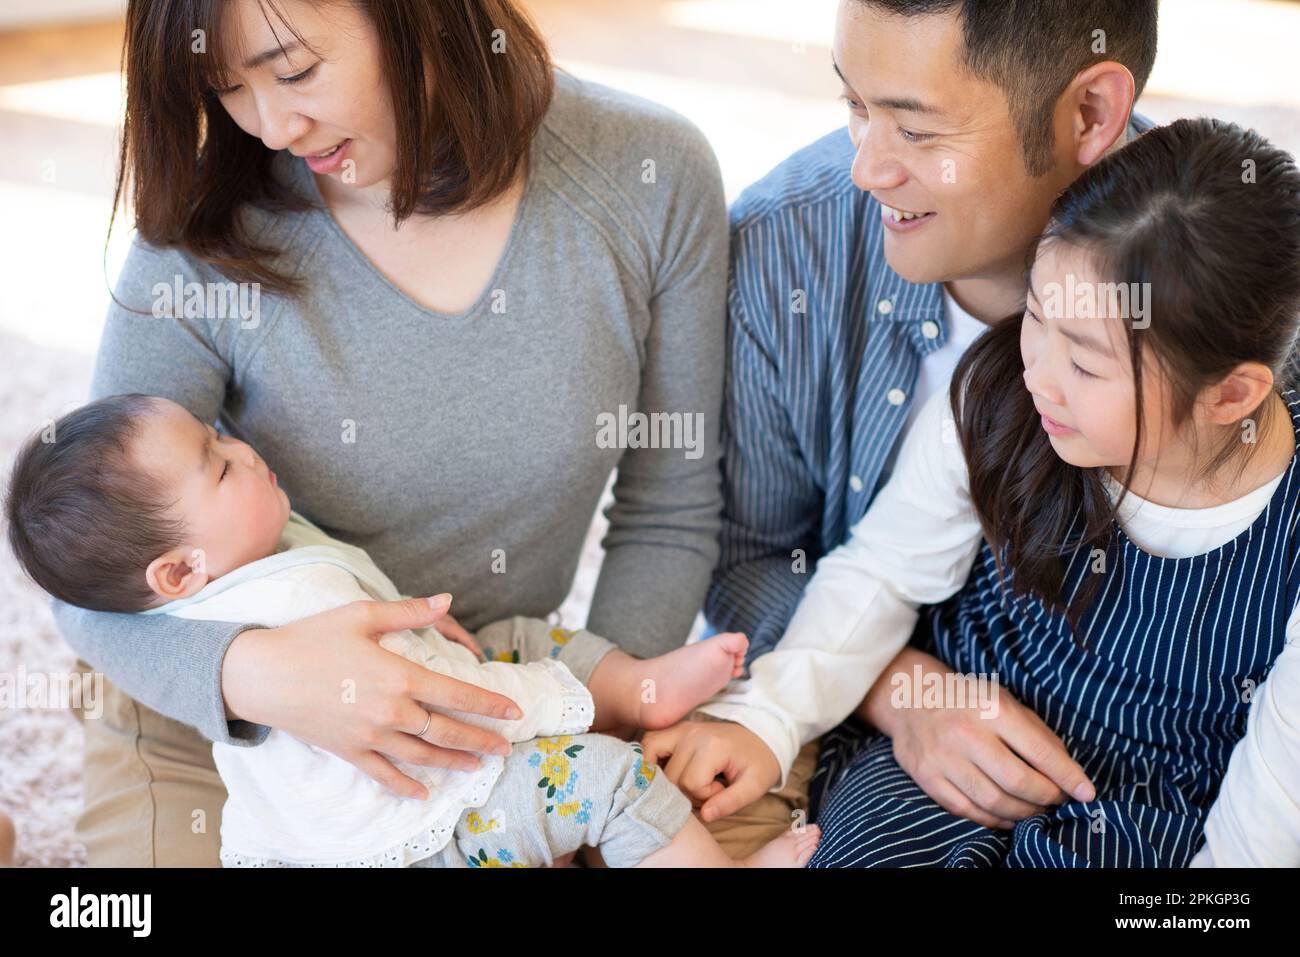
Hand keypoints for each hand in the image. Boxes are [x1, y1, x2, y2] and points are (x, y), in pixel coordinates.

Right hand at [221, 594, 521, 799]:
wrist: (260, 674)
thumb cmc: (312, 638)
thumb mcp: (362, 615)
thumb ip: (409, 611)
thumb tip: (447, 600)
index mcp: (399, 676)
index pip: (457, 694)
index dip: (489, 705)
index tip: (513, 712)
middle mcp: (390, 711)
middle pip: (446, 732)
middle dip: (480, 740)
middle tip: (506, 748)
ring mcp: (370, 736)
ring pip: (422, 756)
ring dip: (453, 762)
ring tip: (477, 766)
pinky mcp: (349, 751)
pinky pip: (384, 774)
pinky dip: (405, 786)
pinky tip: (423, 793)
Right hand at [641, 720, 780, 822]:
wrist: (760, 737)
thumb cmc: (757, 763)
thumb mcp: (754, 786)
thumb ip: (731, 802)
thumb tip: (705, 816)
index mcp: (713, 746)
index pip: (691, 783)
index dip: (705, 795)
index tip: (721, 789)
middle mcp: (692, 733)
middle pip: (671, 777)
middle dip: (688, 791)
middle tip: (708, 788)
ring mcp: (680, 729)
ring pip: (654, 762)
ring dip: (668, 779)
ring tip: (689, 781)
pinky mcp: (674, 729)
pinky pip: (649, 743)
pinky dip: (651, 761)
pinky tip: (667, 772)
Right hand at [862, 648, 1095, 828]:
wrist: (909, 696)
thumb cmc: (968, 699)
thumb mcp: (1004, 700)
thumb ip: (1036, 733)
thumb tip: (1067, 772)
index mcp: (991, 708)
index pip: (1039, 751)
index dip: (1068, 777)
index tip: (1086, 793)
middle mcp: (966, 733)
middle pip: (1018, 782)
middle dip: (1047, 797)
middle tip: (1057, 800)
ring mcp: (943, 758)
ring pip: (993, 802)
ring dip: (1023, 813)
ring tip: (1035, 809)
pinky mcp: (927, 777)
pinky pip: (967, 811)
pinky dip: (994, 820)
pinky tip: (1007, 815)